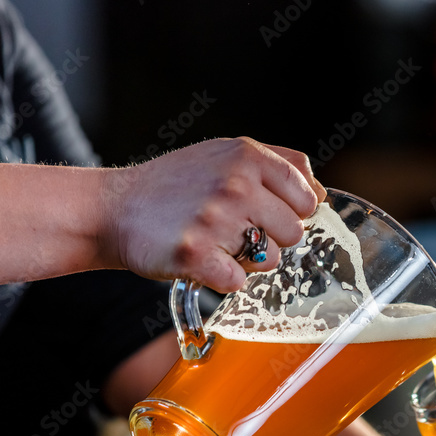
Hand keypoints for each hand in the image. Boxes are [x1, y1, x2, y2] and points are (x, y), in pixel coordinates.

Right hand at [105, 138, 325, 293]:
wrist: (115, 208)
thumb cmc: (177, 184)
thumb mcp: (227, 153)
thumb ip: (280, 164)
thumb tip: (320, 192)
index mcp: (247, 156)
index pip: (308, 197)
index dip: (294, 212)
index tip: (269, 213)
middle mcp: (234, 184)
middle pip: (294, 232)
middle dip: (271, 237)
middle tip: (236, 230)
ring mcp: (214, 219)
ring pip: (270, 260)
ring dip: (248, 260)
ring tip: (218, 243)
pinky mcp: (195, 255)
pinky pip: (238, 281)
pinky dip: (224, 278)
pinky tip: (206, 261)